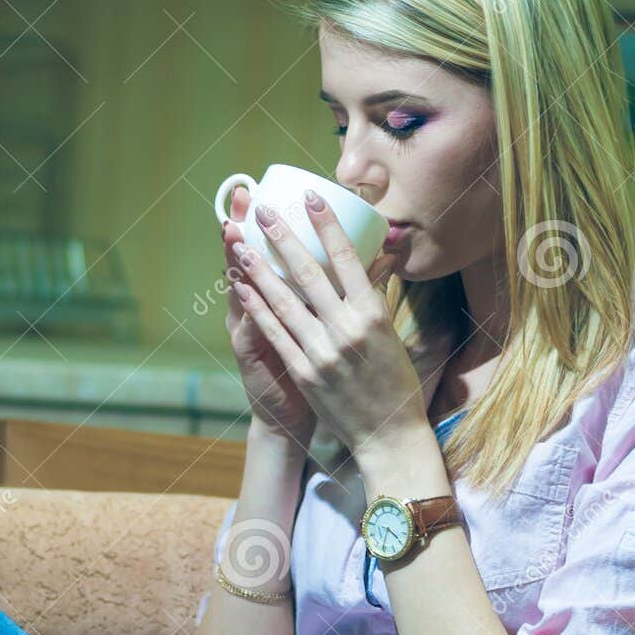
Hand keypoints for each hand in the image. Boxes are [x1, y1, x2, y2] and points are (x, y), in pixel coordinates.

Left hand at [229, 192, 429, 464]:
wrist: (389, 436)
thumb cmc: (394, 384)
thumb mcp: (391, 336)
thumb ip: (374, 297)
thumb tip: (375, 258)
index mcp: (374, 315)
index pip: (349, 260)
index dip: (328, 226)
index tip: (312, 197)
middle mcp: (348, 329)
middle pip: (310, 273)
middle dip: (283, 238)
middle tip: (263, 210)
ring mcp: (323, 351)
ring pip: (284, 300)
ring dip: (258, 268)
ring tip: (240, 242)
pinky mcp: (304, 372)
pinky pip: (275, 332)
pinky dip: (256, 307)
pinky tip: (242, 286)